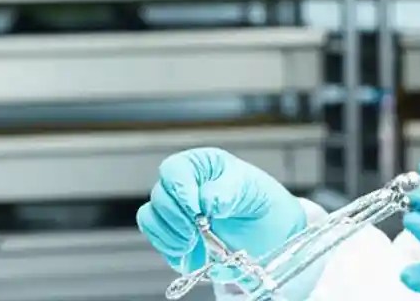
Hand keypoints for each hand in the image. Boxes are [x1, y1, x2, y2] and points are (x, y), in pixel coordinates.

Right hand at [136, 147, 306, 275]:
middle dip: (178, 218)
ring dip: (171, 235)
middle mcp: (182, 185)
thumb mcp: (250, 187)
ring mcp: (175, 212)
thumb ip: (227, 191)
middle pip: (159, 196)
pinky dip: (171, 249)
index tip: (197, 210)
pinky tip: (192, 253)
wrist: (268, 231)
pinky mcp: (173, 236)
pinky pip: (157, 240)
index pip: (173, 169)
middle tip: (198, 231)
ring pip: (150, 218)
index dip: (180, 190)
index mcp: (199, 165)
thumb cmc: (258, 199)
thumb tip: (206, 201)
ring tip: (195, 243)